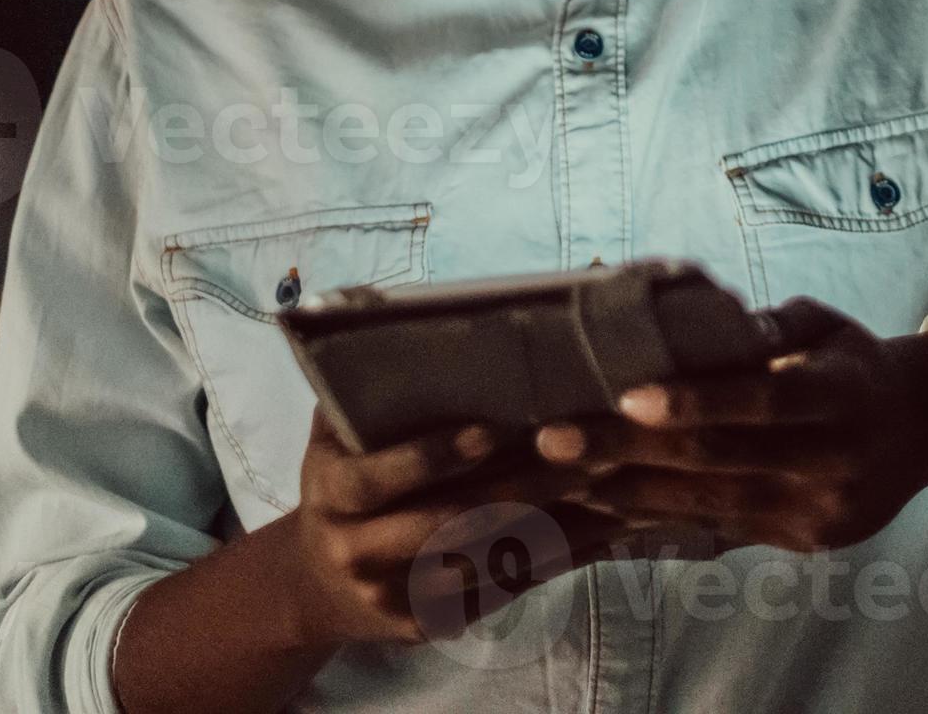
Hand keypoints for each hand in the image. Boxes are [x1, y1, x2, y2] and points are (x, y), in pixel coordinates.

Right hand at [284, 406, 629, 645]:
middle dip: (521, 485)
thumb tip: (382, 304)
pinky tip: (605, 528)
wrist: (318, 585)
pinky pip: (501, 590)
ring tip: (610, 482)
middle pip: (446, 521)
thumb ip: (362, 386)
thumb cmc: (344, 480)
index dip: (433, 455)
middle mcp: (355, 550)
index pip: (379, 477)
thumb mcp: (336, 434)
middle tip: (587, 448)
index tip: (491, 429)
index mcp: (332, 493)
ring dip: (552, 523)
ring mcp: (393, 594)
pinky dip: (555, 558)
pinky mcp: (431, 623)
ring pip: (484, 559)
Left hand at [533, 298, 927, 554]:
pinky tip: (597, 514)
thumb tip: (701, 317)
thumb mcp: (829, 325)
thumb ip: (772, 326)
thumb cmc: (856, 361)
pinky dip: (651, 522)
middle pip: (718, 461)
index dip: (697, 402)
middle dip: (627, 453)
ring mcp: (814, 513)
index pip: (765, 401)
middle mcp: (831, 461)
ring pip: (705, 507)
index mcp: (842, 395)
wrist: (925, 427)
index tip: (628, 397)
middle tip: (550, 441)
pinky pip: (714, 533)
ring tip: (552, 482)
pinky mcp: (797, 542)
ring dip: (620, 494)